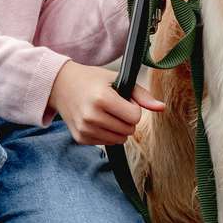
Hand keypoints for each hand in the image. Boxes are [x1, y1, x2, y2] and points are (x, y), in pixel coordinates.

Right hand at [47, 60, 164, 144]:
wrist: (61, 86)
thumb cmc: (92, 80)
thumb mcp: (117, 79)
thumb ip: (141, 95)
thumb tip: (162, 107)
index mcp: (102, 99)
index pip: (135, 117)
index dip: (134, 108)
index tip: (124, 100)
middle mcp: (92, 116)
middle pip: (128, 130)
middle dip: (127, 119)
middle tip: (115, 107)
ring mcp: (85, 129)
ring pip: (119, 140)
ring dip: (119, 128)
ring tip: (107, 113)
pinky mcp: (81, 138)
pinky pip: (107, 143)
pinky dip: (107, 134)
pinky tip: (98, 120)